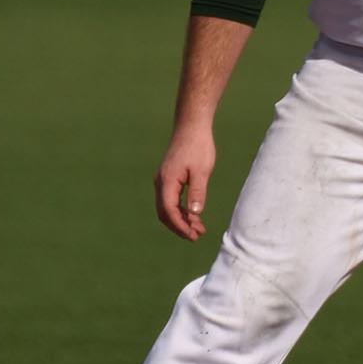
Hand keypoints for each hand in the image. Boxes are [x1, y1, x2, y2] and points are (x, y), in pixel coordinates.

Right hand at [154, 127, 217, 241]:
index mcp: (167, 182)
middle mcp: (161, 183)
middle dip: (179, 227)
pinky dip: (181, 210)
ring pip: (167, 207)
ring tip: (199, 229)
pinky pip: (171, 200)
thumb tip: (195, 213)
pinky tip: (194, 215)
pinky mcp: (169, 178)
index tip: (193, 235)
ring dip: (181, 220)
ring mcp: (163, 180)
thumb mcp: (201, 171)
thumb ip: (197, 192)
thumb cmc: (198, 146)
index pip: (169, 211)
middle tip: (196, 236)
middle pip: (165, 213)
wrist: (192, 127)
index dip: (180, 226)